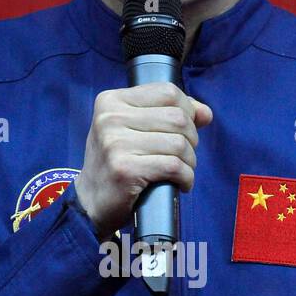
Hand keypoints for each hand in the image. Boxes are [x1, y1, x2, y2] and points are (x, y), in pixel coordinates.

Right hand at [73, 83, 213, 240]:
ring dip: (189, 161)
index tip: (184, 131)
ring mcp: (115, 143)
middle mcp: (110, 118)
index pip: (168, 92)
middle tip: (183, 156)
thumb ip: (168, 115)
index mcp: (112, 101)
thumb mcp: (135, 130)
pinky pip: (173, 166)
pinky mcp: (124, 169)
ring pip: (178, 144)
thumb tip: (205, 113)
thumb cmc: (117, 163)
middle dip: (191, 139)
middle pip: (177, 118)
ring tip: (181, 171)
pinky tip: (181, 184)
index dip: (188, 111)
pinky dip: (186, 177)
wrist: (90, 202)